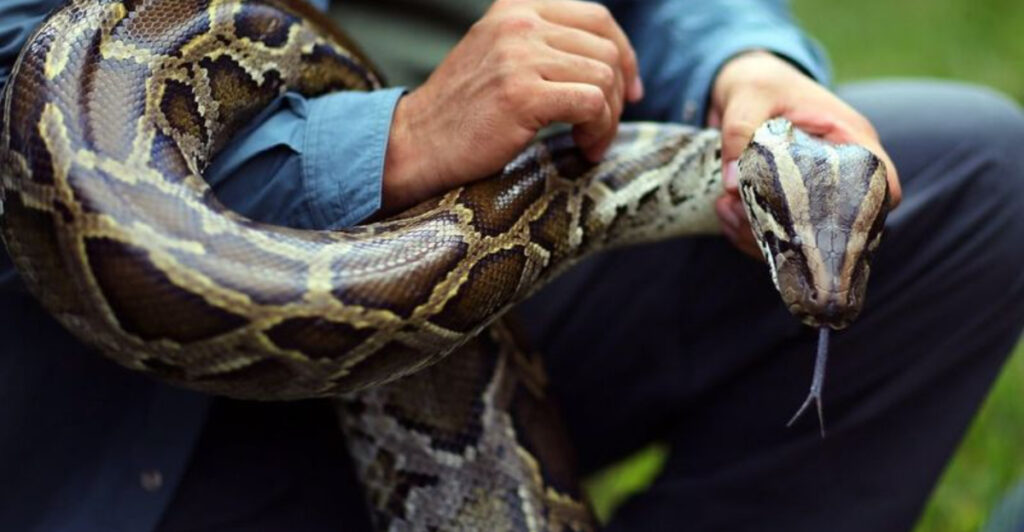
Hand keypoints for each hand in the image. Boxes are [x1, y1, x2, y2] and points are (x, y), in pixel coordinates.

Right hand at [381, 0, 642, 212]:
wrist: (416, 144)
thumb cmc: (463, 113)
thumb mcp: (500, 57)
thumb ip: (544, 46)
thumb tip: (613, 64)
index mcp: (517, 8)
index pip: (597, 19)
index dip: (625, 55)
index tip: (629, 92)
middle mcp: (519, 23)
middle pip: (606, 51)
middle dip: (617, 96)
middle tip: (602, 129)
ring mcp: (519, 56)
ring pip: (604, 78)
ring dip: (608, 119)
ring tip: (589, 143)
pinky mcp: (522, 94)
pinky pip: (592, 104)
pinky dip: (598, 131)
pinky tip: (583, 148)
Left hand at [708, 51, 900, 257]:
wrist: (742, 85)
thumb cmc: (759, 82)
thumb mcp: (749, 95)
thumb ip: (740, 130)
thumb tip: (733, 185)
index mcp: (848, 137)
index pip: (882, 183)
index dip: (869, 212)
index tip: (826, 226)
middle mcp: (836, 170)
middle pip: (839, 223)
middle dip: (793, 234)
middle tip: (747, 217)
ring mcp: (812, 190)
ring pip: (803, 236)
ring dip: (762, 236)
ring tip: (727, 211)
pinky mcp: (785, 203)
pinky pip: (776, 233)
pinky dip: (748, 234)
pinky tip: (724, 215)